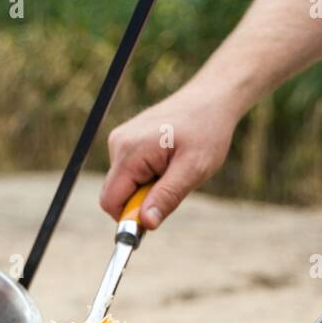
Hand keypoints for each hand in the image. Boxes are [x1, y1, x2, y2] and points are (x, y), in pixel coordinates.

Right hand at [100, 87, 241, 229]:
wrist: (211, 98)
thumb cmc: (206, 131)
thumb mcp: (193, 169)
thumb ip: (167, 197)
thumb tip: (145, 224)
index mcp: (130, 152)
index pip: (110, 202)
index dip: (129, 219)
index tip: (156, 218)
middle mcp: (118, 144)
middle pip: (115, 194)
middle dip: (141, 202)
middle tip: (173, 187)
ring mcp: (120, 140)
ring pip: (124, 184)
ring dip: (147, 188)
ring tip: (175, 169)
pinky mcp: (127, 140)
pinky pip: (130, 173)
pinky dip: (148, 176)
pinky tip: (169, 161)